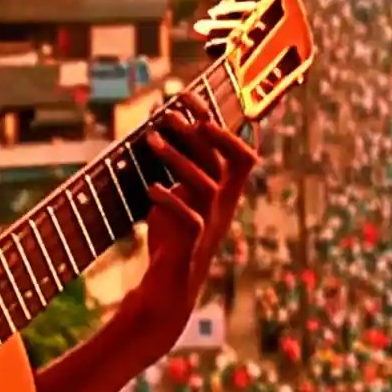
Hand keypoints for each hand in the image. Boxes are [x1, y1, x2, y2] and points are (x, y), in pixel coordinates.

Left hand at [122, 96, 256, 353]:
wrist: (168, 293)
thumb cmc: (173, 243)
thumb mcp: (177, 198)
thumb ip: (180, 171)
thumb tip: (163, 133)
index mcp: (225, 194)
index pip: (241, 152)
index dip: (222, 122)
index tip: (191, 97)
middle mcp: (224, 208)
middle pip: (228, 161)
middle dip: (203, 131)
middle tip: (172, 111)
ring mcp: (210, 227)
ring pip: (207, 185)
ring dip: (179, 159)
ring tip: (150, 140)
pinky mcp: (191, 247)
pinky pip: (189, 218)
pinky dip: (169, 199)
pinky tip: (150, 188)